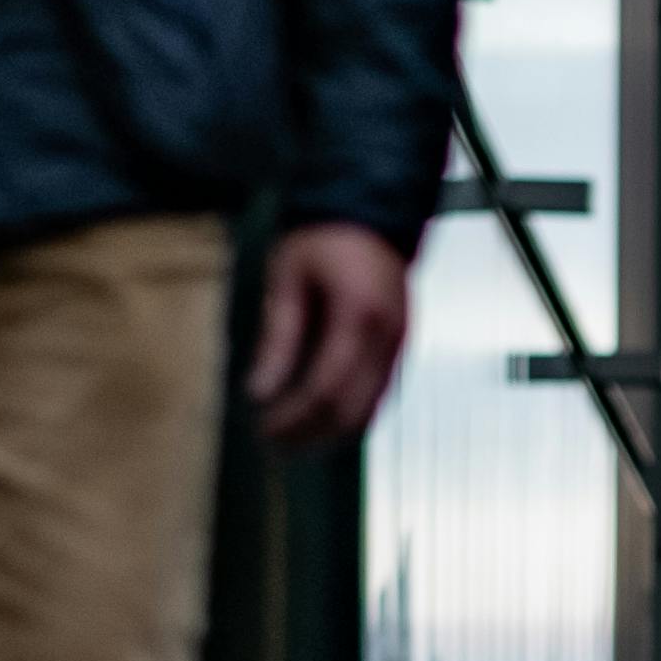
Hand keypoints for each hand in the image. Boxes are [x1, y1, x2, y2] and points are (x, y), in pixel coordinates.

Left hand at [249, 221, 411, 450]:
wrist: (372, 217)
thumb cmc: (325, 241)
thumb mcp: (288, 280)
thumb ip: (277, 337)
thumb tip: (259, 391)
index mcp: (359, 316)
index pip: (325, 387)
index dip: (293, 416)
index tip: (263, 426)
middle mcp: (389, 337)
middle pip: (350, 409)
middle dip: (310, 433)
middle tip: (273, 443)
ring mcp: (400, 345)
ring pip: (369, 411)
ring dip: (330, 433)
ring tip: (292, 440)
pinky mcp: (401, 349)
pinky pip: (378, 397)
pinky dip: (349, 416)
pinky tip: (321, 422)